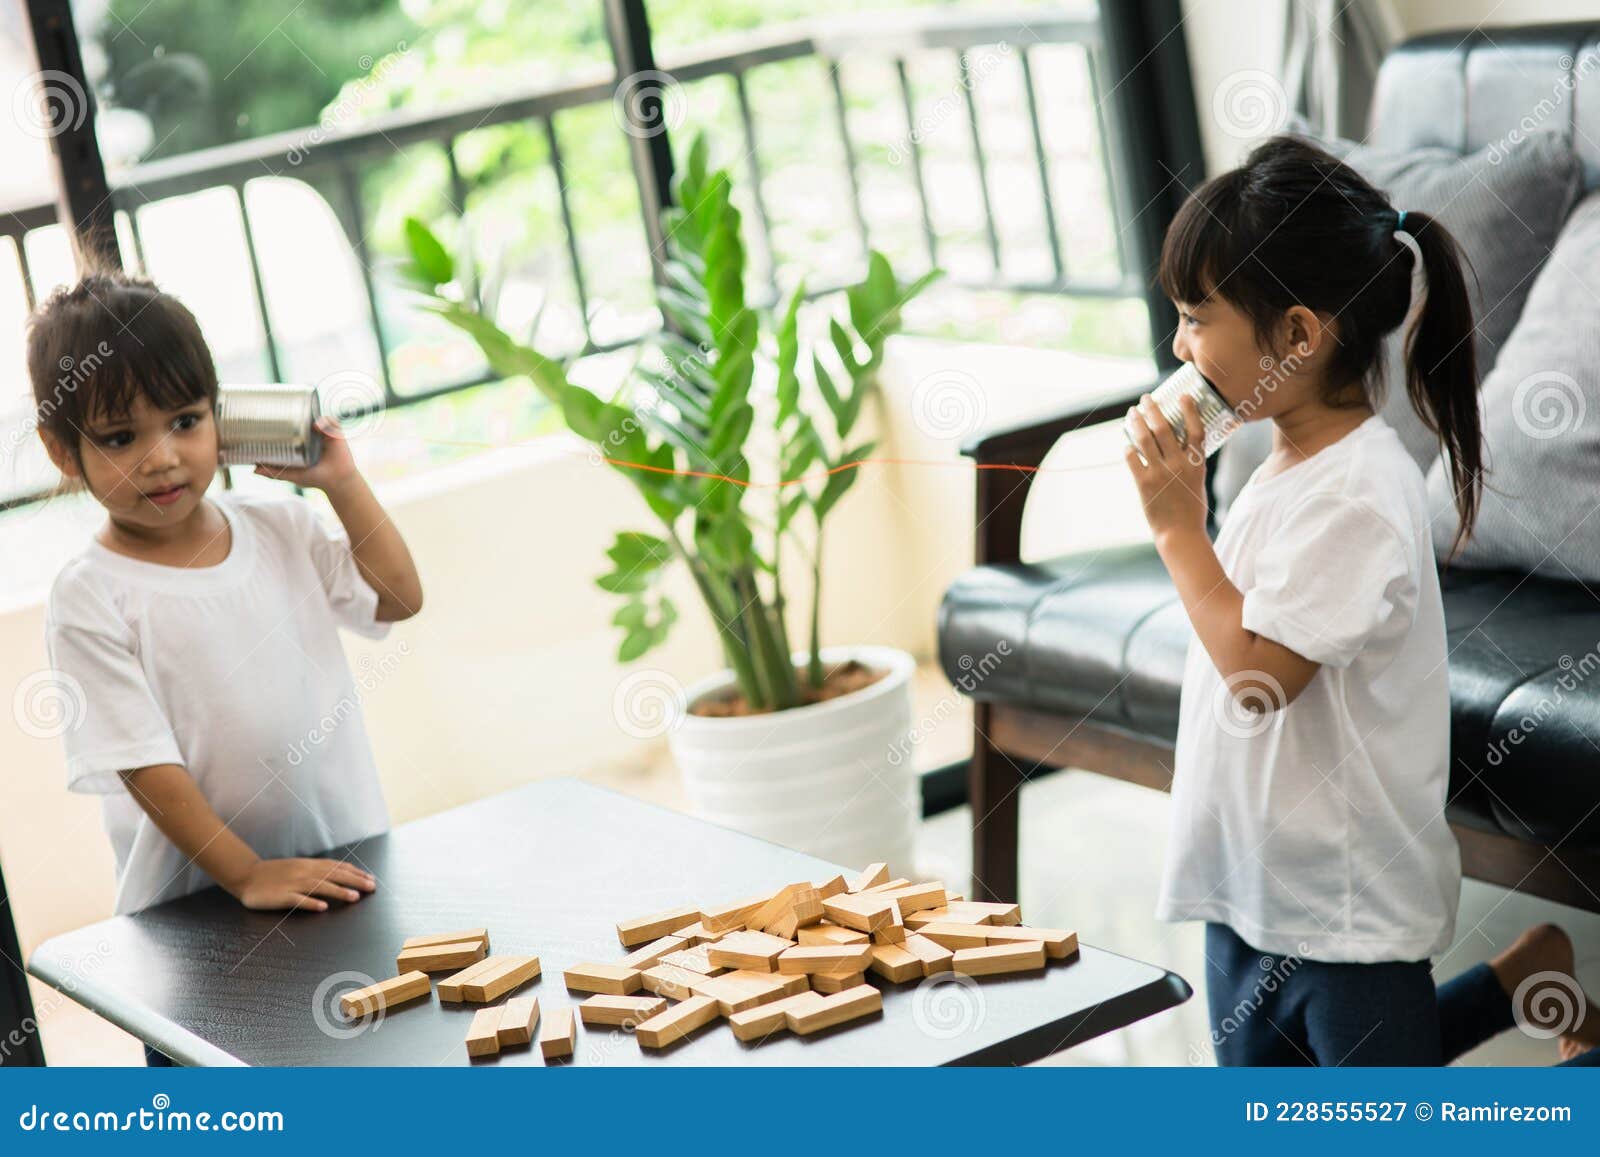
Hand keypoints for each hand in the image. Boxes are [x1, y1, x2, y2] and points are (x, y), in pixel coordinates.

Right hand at [228, 857, 376, 911]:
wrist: (247, 875)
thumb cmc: (276, 873)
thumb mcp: (299, 866)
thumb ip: (318, 870)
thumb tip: (342, 874)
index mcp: (310, 865)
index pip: (338, 867)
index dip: (356, 873)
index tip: (371, 879)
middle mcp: (304, 872)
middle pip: (334, 876)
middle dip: (355, 881)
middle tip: (372, 887)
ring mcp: (293, 884)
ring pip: (319, 886)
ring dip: (338, 891)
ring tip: (354, 897)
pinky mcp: (281, 896)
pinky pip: (298, 900)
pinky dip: (310, 903)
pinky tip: (323, 908)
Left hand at [253, 416, 358, 492]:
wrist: (337, 482)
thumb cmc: (315, 478)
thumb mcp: (293, 475)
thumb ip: (275, 472)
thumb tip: (254, 470)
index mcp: (300, 440)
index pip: (291, 426)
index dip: (283, 419)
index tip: (271, 415)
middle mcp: (311, 434)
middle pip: (303, 417)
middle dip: (296, 410)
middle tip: (283, 410)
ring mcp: (323, 433)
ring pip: (316, 417)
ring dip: (310, 413)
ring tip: (301, 418)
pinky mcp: (335, 434)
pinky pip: (332, 422)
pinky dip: (325, 421)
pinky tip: (317, 426)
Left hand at [1124, 392, 1209, 540]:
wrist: (1180, 533)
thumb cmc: (1190, 509)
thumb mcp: (1197, 481)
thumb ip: (1189, 462)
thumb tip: (1178, 444)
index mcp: (1197, 464)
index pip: (1196, 430)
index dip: (1189, 410)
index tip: (1182, 396)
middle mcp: (1179, 465)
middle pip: (1164, 428)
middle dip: (1153, 409)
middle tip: (1146, 399)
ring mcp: (1160, 473)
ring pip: (1145, 439)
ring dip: (1137, 422)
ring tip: (1132, 413)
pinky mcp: (1144, 483)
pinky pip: (1132, 458)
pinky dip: (1129, 448)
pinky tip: (1127, 443)